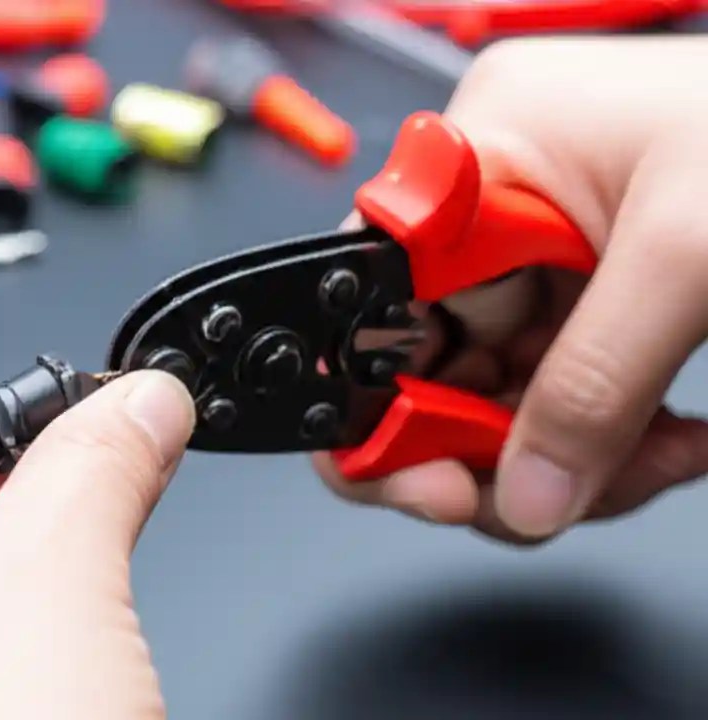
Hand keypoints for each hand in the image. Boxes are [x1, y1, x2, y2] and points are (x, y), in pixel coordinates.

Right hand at [315, 37, 707, 543]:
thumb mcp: (688, 260)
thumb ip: (597, 388)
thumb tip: (526, 494)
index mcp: (484, 149)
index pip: (375, 290)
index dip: (376, 389)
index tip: (417, 471)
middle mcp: (496, 200)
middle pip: (426, 358)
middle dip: (483, 445)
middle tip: (533, 499)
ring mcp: (541, 252)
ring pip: (493, 394)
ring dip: (560, 458)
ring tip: (645, 466)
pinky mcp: (590, 295)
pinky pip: (558, 395)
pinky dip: (607, 444)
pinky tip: (667, 445)